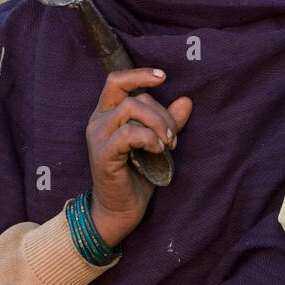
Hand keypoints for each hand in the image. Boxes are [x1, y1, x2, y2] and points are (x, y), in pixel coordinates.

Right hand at [85, 68, 192, 246]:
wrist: (121, 209)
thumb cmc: (138, 174)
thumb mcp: (157, 143)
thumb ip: (168, 122)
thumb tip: (186, 100)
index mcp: (107, 113)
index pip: (116, 81)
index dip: (139, 75)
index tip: (163, 77)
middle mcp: (98, 121)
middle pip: (132, 97)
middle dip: (161, 113)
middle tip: (174, 136)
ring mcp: (98, 137)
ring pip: (130, 109)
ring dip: (157, 123)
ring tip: (167, 144)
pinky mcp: (103, 154)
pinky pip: (128, 134)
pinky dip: (148, 138)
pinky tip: (158, 150)